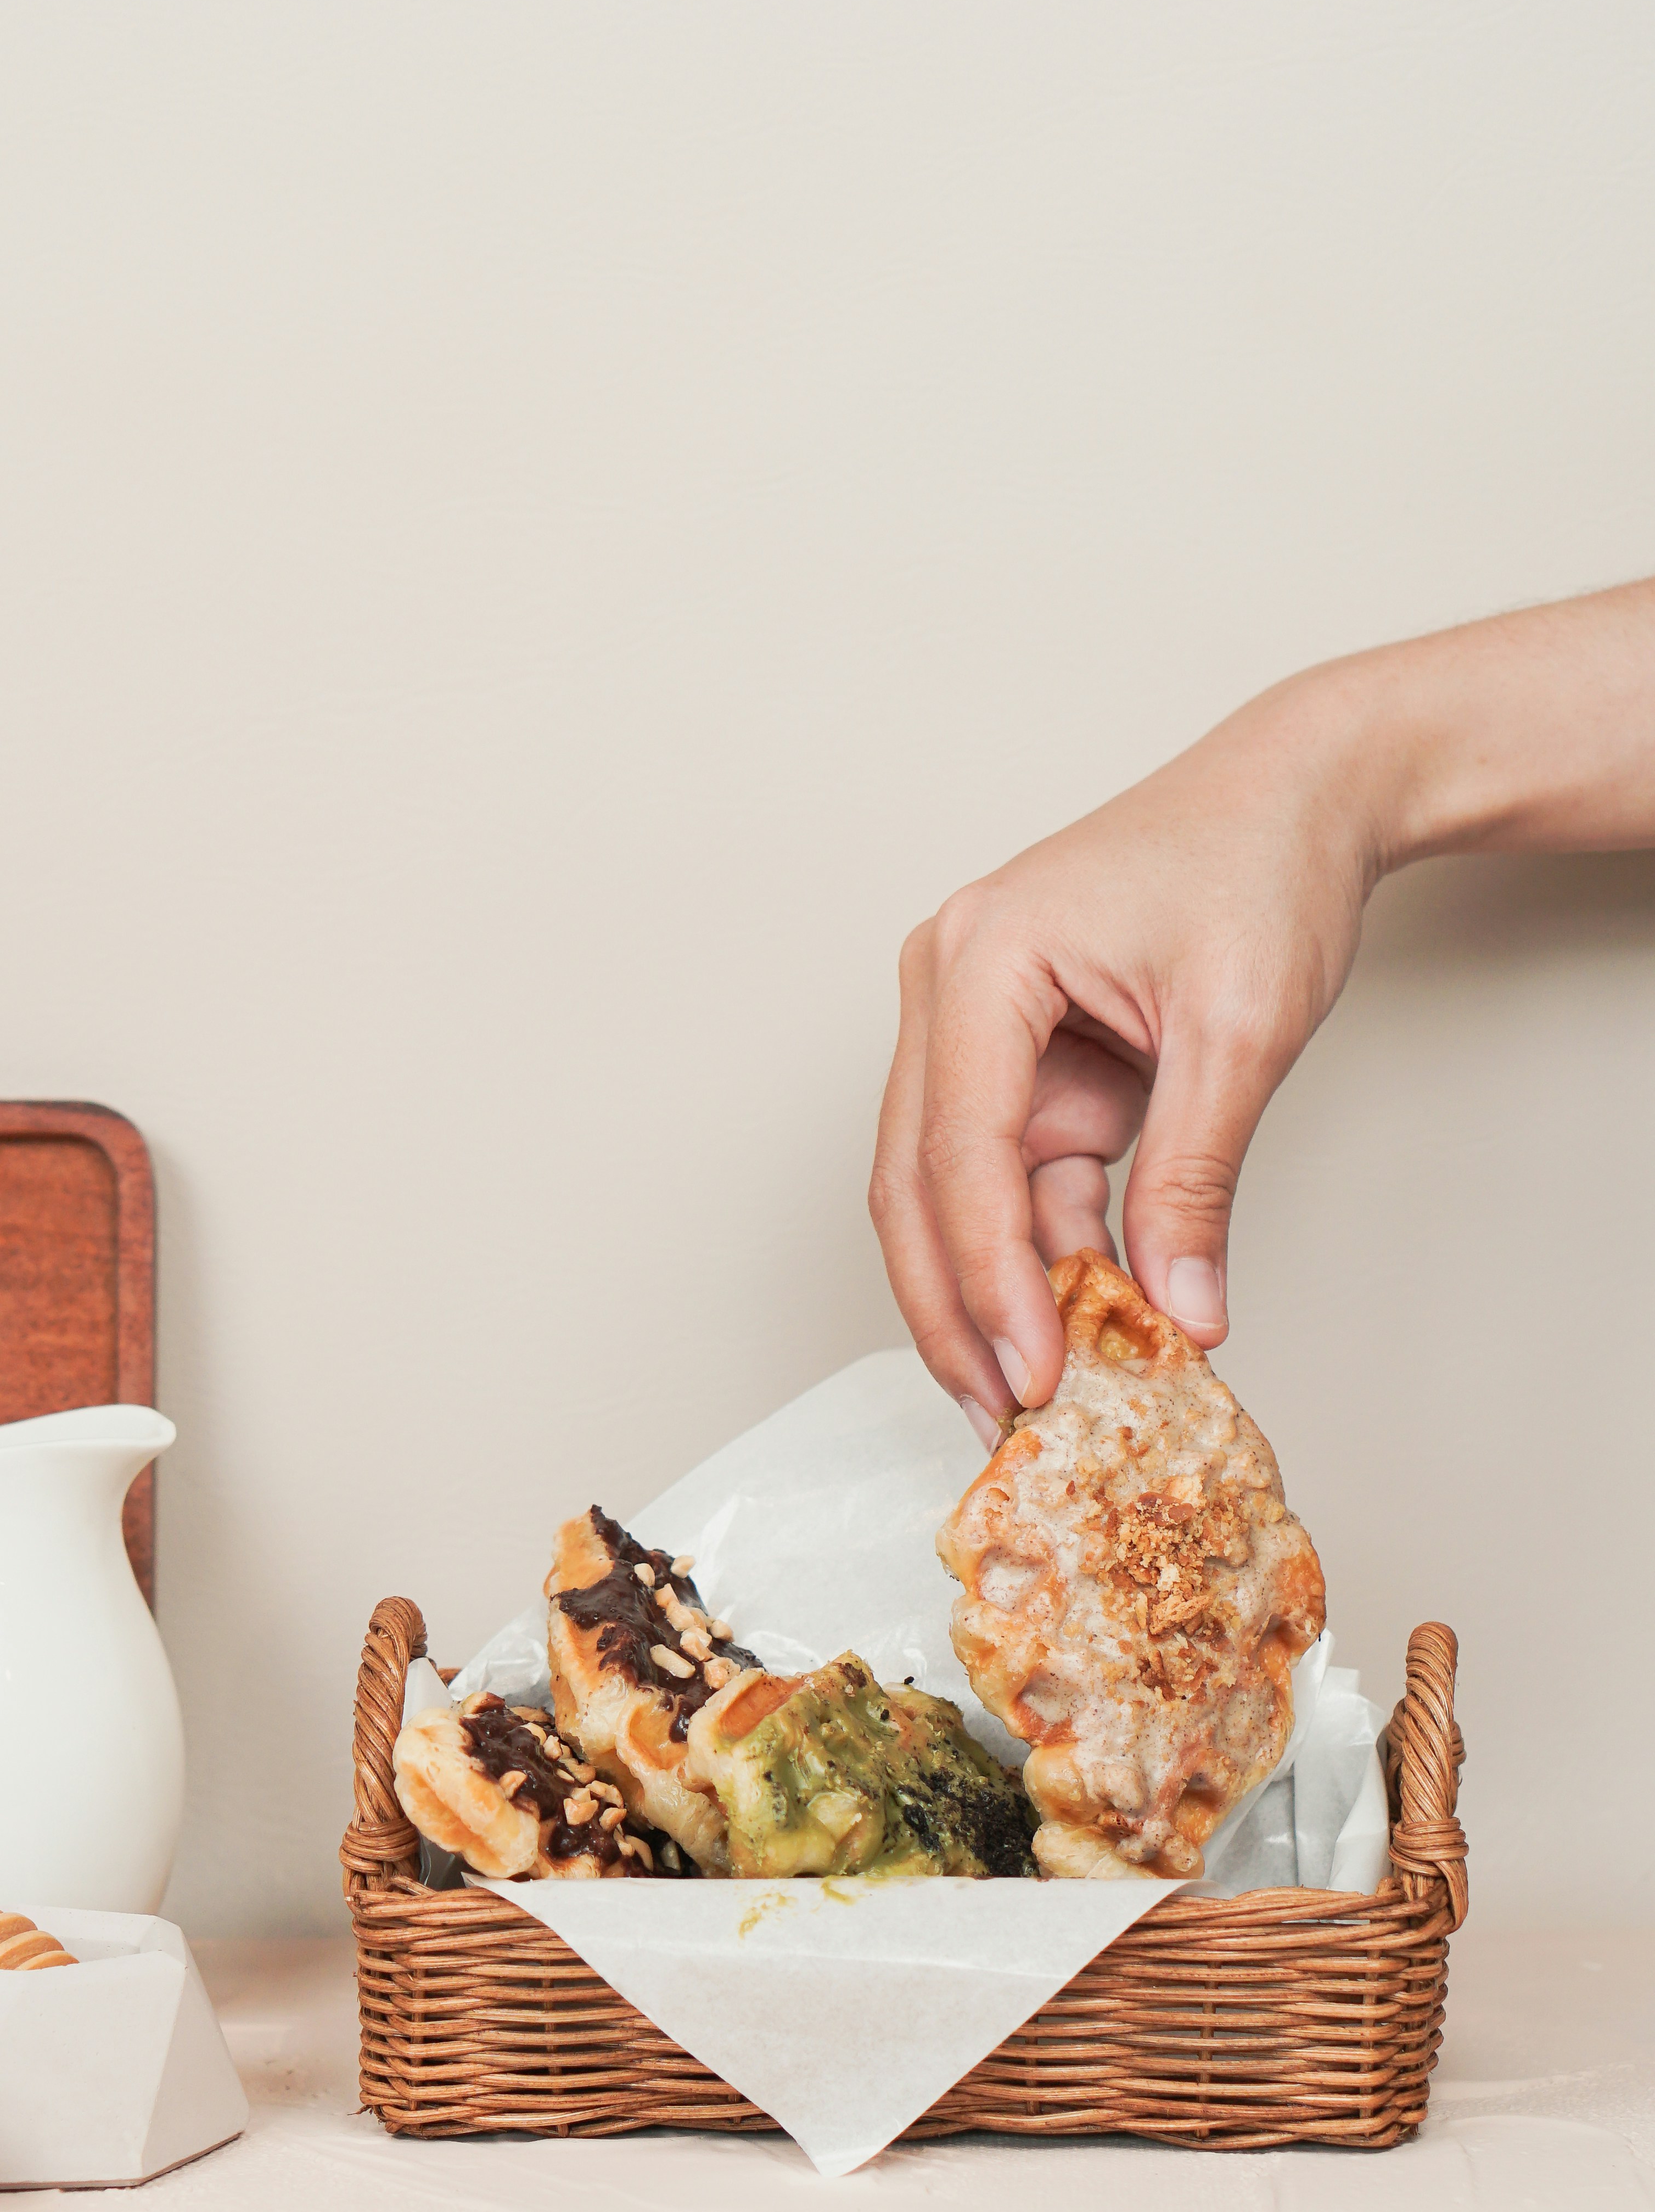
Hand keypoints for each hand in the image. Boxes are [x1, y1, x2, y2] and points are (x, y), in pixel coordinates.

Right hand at [870, 669, 1377, 1431]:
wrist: (1296, 793)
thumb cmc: (1263, 868)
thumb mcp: (1242, 1029)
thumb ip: (1195, 1176)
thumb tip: (1179, 1315)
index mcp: (980, 958)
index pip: (958, 1152)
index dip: (988, 1279)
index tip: (1031, 1377)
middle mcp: (947, 991)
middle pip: (915, 1184)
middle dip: (955, 1309)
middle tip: (1001, 1418)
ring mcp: (973, 1031)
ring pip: (949, 1195)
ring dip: (990, 1295)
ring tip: (1031, 1398)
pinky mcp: (1018, 1064)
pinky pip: (1012, 1180)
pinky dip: (1041, 1256)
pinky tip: (1070, 1331)